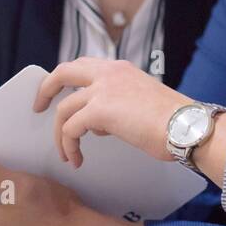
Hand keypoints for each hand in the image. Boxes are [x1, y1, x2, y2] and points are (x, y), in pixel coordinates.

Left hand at [33, 58, 185, 166]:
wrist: (186, 127)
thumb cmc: (174, 121)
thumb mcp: (143, 101)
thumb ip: (120, 103)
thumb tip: (101, 123)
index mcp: (121, 69)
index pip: (84, 65)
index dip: (68, 79)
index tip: (59, 93)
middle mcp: (109, 73)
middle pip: (63, 72)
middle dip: (46, 90)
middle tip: (39, 107)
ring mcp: (103, 89)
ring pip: (64, 109)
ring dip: (60, 134)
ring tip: (66, 153)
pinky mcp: (100, 110)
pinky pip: (71, 129)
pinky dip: (69, 146)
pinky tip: (77, 159)